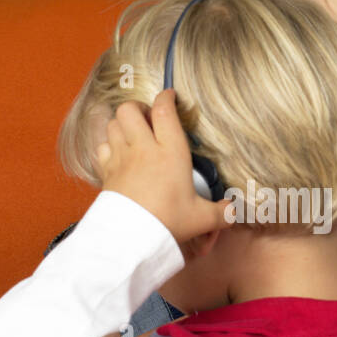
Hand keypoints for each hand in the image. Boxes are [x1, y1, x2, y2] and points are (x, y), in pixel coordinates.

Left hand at [94, 92, 236, 245]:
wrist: (132, 239)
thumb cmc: (168, 222)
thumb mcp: (201, 218)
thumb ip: (222, 212)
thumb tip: (235, 211)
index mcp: (171, 152)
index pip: (164, 111)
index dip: (166, 97)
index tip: (169, 97)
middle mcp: (144, 148)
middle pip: (129, 109)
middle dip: (137, 108)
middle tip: (148, 119)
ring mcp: (121, 158)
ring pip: (113, 123)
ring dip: (122, 124)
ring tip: (133, 134)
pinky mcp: (106, 172)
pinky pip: (101, 146)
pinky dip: (108, 145)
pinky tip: (118, 154)